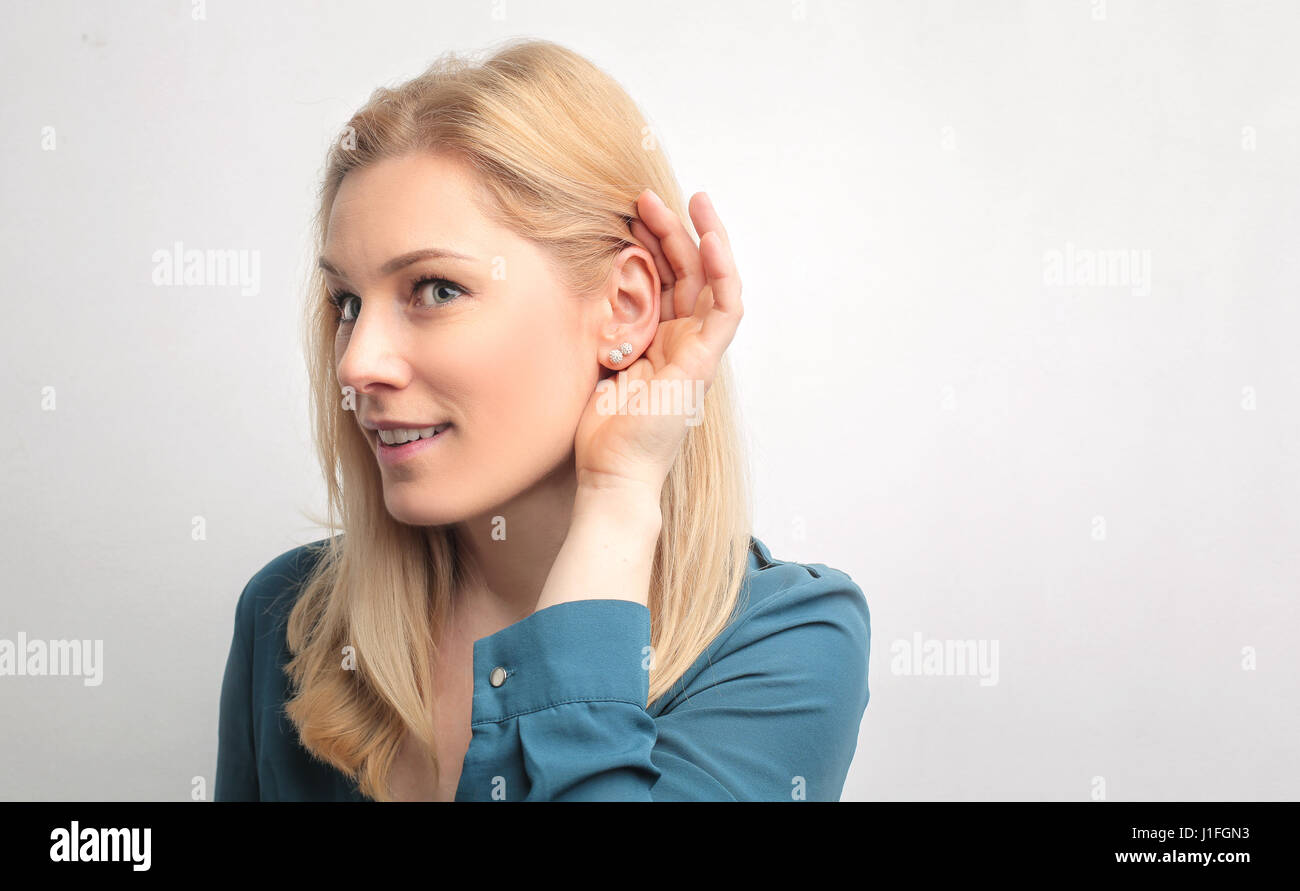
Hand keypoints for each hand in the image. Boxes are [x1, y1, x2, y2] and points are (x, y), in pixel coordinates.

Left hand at [572, 189, 743, 497]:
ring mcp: (697, 351)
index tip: (629, 212)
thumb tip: (585, 284)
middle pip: (686, 271)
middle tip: (644, 196)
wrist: (611, 473)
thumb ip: (603, 323)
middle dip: (670, 229)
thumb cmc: (600, 430)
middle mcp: (682, 341)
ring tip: (686, 201)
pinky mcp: (704, 362)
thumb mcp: (596, 359)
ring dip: (701, 238)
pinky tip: (710, 239)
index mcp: (658, 340)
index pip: (663, 278)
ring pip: (710, 281)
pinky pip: (725, 309)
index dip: (652, 242)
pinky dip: (722, 271)